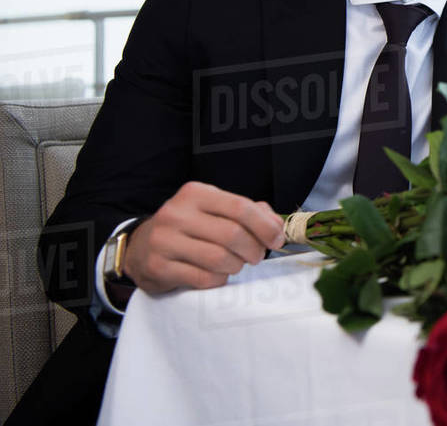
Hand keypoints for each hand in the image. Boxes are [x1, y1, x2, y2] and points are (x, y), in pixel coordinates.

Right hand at [123, 181, 285, 293]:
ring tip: (236, 264)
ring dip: (236, 265)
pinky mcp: (159, 267)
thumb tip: (278, 225)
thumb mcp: (215, 211)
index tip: (276, 239)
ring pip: (219, 258)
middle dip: (254, 249)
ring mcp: (164, 241)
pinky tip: (217, 274)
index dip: (265, 226)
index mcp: (195, 194)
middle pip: (232, 235)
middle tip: (256, 256)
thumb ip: (249, 213)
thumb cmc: (189, 228)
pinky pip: (203, 278)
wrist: (141, 248)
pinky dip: (219, 279)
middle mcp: (176, 213)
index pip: (240, 207)